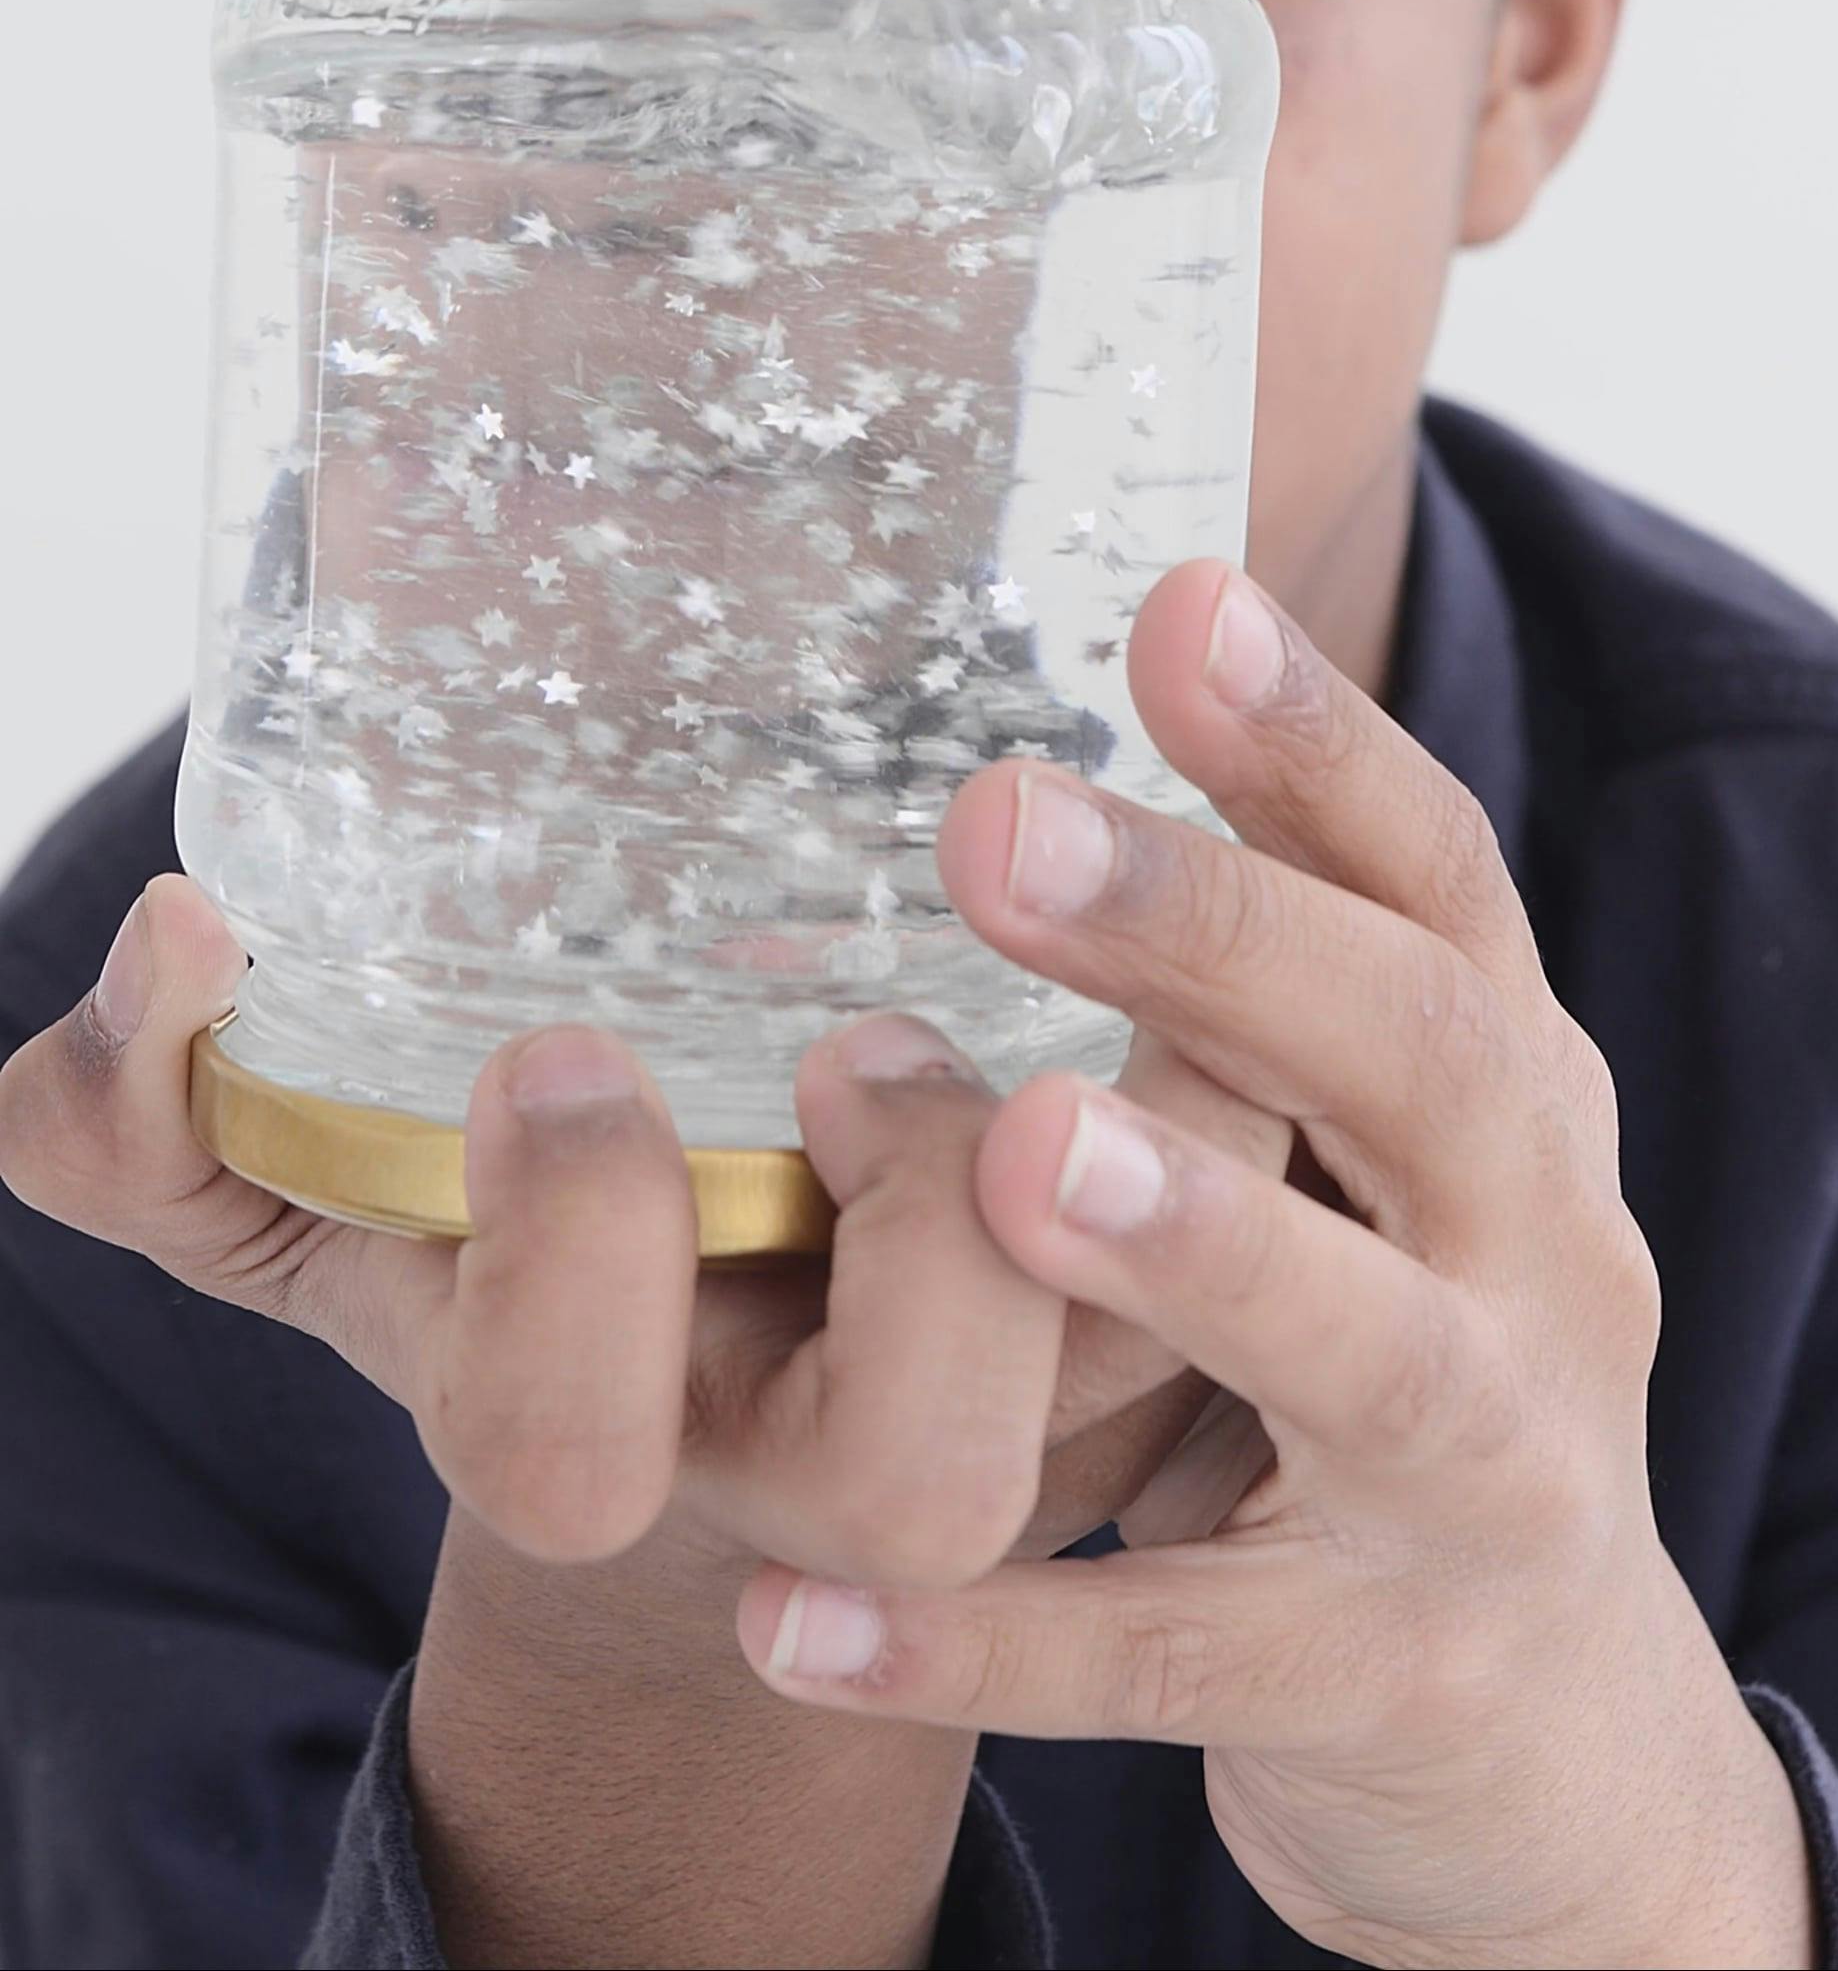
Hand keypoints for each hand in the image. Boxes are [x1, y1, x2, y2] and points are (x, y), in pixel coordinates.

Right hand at [0, 878, 1268, 1614]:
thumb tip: (162, 951)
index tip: (553, 1050)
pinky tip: (1222, 771)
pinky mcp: (1168, 1243)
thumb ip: (162, 1111)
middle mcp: (834, 1432)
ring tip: (1050, 909)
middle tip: (854, 1039)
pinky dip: (1268, 991)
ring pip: (1148, 1337)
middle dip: (907, 1241)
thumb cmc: (499, 1245)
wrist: (720, 1317)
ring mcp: (1027, 1360)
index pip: (571, 1449)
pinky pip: (1274, 1165)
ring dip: (1140, 1139)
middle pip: (922, 1467)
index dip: (570, 1266)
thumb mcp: (303, 1190)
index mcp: (612, 1416)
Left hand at [733, 564, 1817, 1970]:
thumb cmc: (1421, 1344)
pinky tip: (785, 1617)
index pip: (1440, 879)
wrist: (1563, 1735)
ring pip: (1367, 1353)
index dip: (1317, 742)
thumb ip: (1272, 958)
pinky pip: (1182, 1663)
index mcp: (1516, 1088)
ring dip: (1193, 1250)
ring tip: (1008, 1154)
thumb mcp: (1392, 1144)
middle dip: (1223, 941)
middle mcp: (1541, 1253)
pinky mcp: (1388, 1676)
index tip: (1173, 597)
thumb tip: (1075, 677)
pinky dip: (1000, 1643)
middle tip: (992, 826)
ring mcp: (1487, 1477)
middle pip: (1421, 1065)